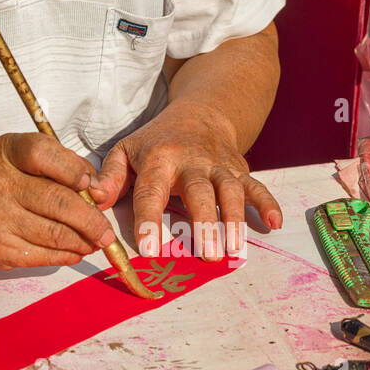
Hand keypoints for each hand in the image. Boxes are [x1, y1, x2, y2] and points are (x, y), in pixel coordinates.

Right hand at [0, 132, 115, 269]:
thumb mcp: (25, 160)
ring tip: (96, 241)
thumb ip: (64, 166)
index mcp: (6, 152)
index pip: (44, 154)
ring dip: (84, 241)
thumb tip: (99, 194)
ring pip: (56, 233)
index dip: (75, 171)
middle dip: (92, 220)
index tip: (95, 190)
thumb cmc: (3, 183)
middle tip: (107, 231)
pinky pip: (45, 254)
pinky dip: (68, 254)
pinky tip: (77, 250)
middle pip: (59, 202)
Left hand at [91, 102, 281, 259]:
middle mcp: (192, 162)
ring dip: (236, 220)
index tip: (149, 250)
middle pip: (199, 193)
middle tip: (207, 255)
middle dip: (205, 223)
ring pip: (231, 191)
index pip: (151, 192)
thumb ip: (109, 176)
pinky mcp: (240, 170)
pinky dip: (268, 203)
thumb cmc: (157, 142)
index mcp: (159, 159)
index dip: (149, 221)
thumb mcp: (126, 151)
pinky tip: (274, 223)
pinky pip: (257, 186)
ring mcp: (219, 166)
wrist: (200, 114)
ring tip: (234, 250)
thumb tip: (95, 200)